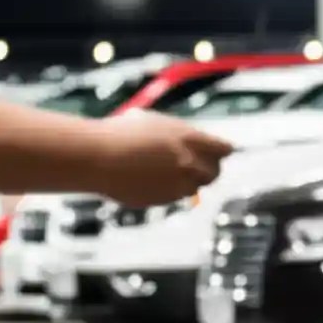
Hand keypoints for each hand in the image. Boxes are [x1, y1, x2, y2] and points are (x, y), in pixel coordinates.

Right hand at [93, 110, 233, 205]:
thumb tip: (189, 141)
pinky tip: (146, 178)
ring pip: (194, 187)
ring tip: (163, 169)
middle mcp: (190, 164)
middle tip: (197, 165)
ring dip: (185, 180)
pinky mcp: (164, 201)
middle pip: (215, 173)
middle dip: (208, 169)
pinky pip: (172, 196)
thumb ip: (178, 134)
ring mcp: (178, 186)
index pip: (225, 149)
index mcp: (191, 140)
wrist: (98, 157)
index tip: (218, 152)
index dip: (221, 151)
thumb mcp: (155, 122)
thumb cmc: (121, 133)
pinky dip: (166, 189)